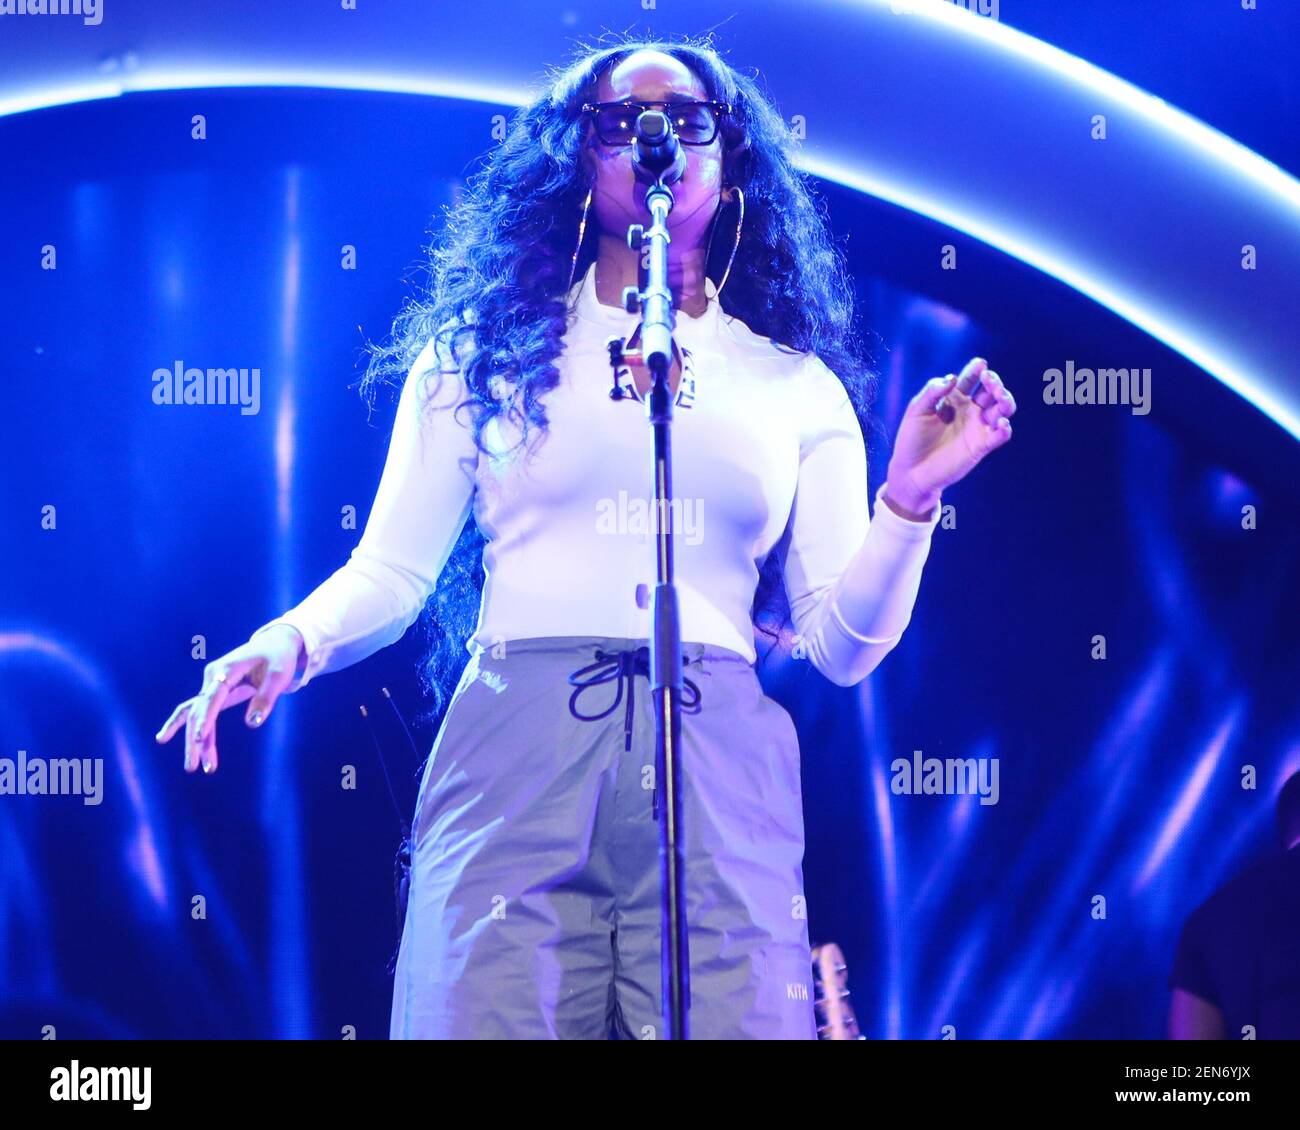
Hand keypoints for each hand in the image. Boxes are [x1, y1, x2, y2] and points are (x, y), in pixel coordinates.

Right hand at [155, 625, 304, 774]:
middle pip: (199, 710)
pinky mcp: (215, 690)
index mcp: (227, 670)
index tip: (199, 739)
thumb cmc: (278, 658)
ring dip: (194, 739)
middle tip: (196, 767)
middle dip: (197, 739)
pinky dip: (192, 727)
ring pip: (195, 714)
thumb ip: (266, 698)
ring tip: (192, 767)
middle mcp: (213, 676)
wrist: (275, 642)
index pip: (212, 698)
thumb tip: (253, 724)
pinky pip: (200, 711)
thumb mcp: (278, 676)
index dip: (206, 719)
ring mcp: (211, 683)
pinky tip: (171, 739)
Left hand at [883, 357, 1015, 518]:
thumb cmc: (911, 439)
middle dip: (995, 382)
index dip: (977, 370)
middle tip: (988, 379)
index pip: (970, 379)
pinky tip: (1001, 423)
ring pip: (1002, 409)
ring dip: (1005, 400)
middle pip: (991, 391)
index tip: (980, 364)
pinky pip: (1000, 435)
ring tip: (999, 397)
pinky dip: (1005, 428)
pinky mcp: (981, 446)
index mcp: (954, 399)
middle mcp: (969, 411)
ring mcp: (977, 428)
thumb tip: (952, 378)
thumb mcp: (917, 410)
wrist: (911, 471)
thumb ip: (932, 391)